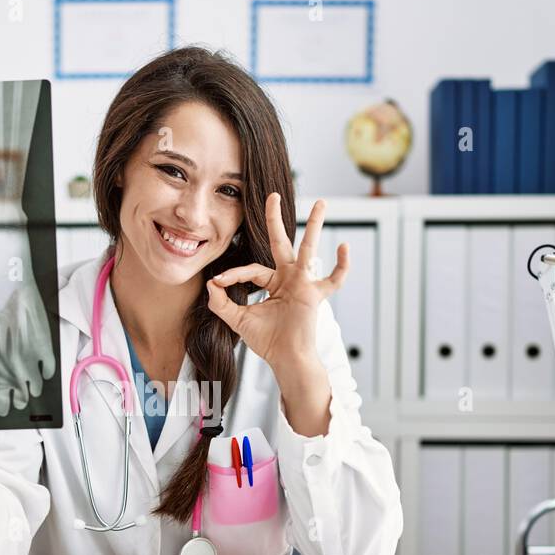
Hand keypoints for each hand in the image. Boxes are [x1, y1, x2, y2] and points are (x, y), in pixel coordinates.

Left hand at [204, 195, 346, 374]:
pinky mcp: (314, 294)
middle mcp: (288, 277)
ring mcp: (303, 283)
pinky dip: (341, 266)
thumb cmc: (266, 341)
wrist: (284, 358)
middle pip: (280, 242)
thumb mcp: (238, 320)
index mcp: (272, 282)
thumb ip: (221, 303)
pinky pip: (333, 279)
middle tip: (272, 195)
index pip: (251, 269)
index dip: (233, 274)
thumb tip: (210, 283)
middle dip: (275, 219)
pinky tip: (344, 247)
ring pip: (308, 249)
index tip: (218, 282)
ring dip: (314, 225)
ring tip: (321, 203)